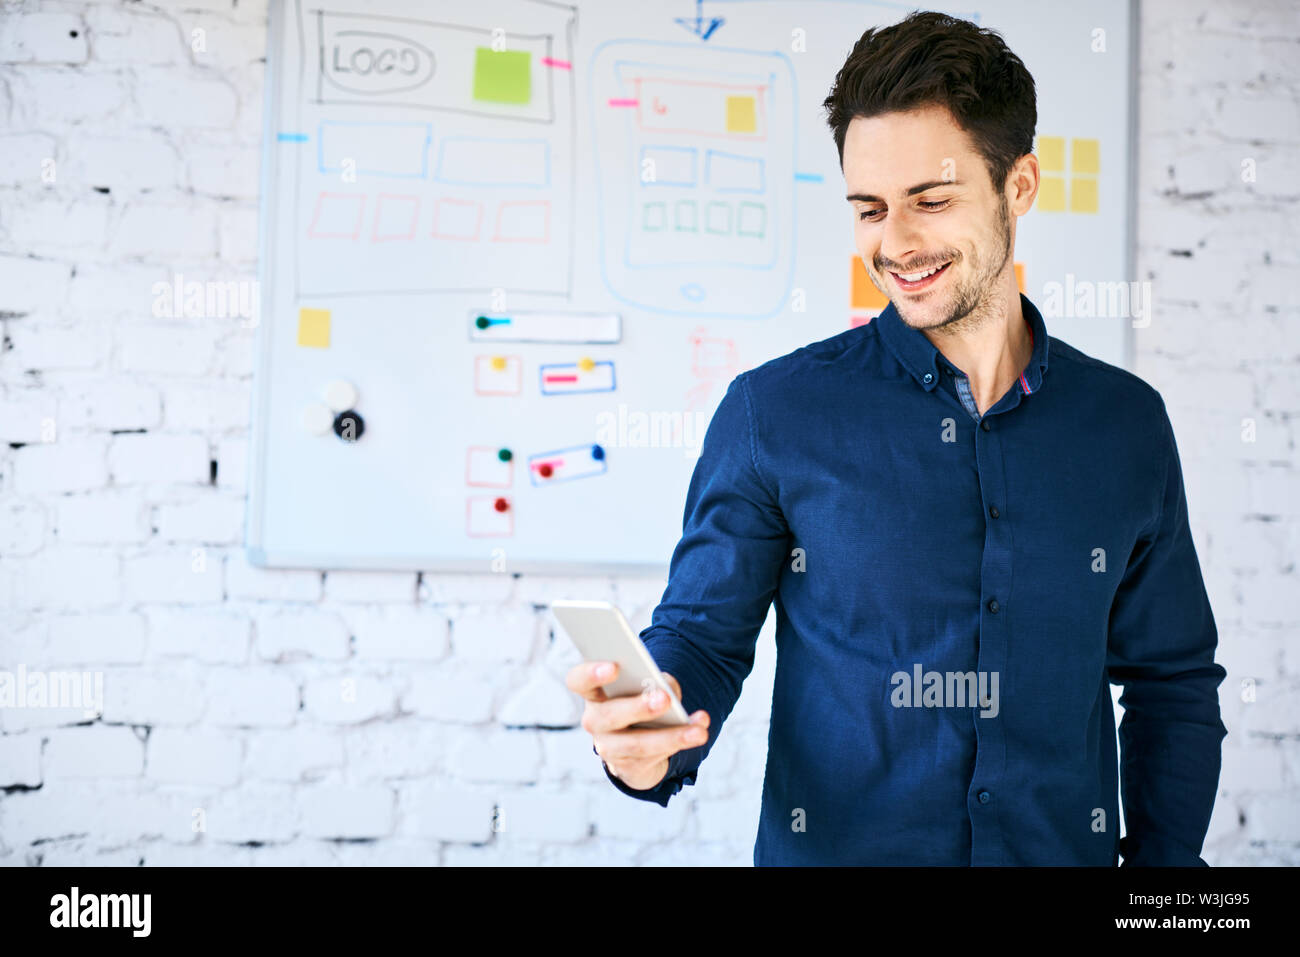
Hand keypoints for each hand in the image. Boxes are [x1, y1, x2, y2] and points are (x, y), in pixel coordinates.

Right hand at [566, 662, 710, 790]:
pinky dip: (679, 743)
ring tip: (697, 730)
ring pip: (637, 743)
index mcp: (593, 693)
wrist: (638, 745)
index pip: (579, 680)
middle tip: (663, 699)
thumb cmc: (639, 701)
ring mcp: (609, 748)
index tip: (614, 667)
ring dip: (671, 736)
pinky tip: (698, 732)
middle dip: (638, 707)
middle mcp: (595, 721)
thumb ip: (655, 681)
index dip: (592, 674)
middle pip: (609, 715)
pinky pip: (654, 757)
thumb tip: (668, 691)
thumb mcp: (646, 686)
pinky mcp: (628, 768)